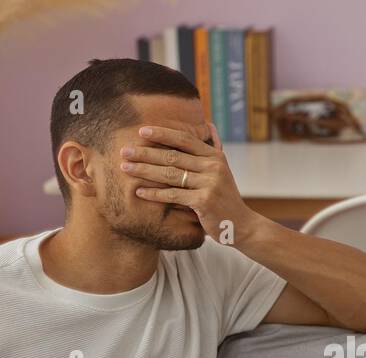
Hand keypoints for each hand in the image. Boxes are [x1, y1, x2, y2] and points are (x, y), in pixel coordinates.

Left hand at [121, 120, 262, 242]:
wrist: (241, 224)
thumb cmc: (226, 197)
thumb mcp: (223, 169)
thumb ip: (214, 147)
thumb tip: (208, 124)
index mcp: (215, 156)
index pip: (184, 139)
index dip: (162, 133)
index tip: (141, 131)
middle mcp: (213, 167)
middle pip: (173, 156)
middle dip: (146, 152)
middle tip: (124, 150)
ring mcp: (209, 184)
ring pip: (170, 175)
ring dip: (144, 171)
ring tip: (125, 168)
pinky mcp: (204, 202)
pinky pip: (173, 195)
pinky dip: (154, 193)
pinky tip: (139, 191)